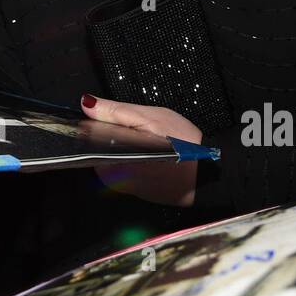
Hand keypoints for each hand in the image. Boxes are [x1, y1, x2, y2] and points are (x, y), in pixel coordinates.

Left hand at [81, 93, 201, 205]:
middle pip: (100, 149)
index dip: (99, 124)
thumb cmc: (183, 145)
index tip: (114, 118)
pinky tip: (150, 153)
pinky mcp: (137, 191)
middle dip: (113, 136)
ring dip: (123, 147)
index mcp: (110, 161)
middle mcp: (114, 179)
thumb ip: (114, 110)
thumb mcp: (148, 117)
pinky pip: (127, 170)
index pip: (89, 139)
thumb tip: (87, 104)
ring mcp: (125, 187)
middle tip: (140, 130)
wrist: (208, 172)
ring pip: (114, 159)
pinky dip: (133, 159)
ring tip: (147, 141)